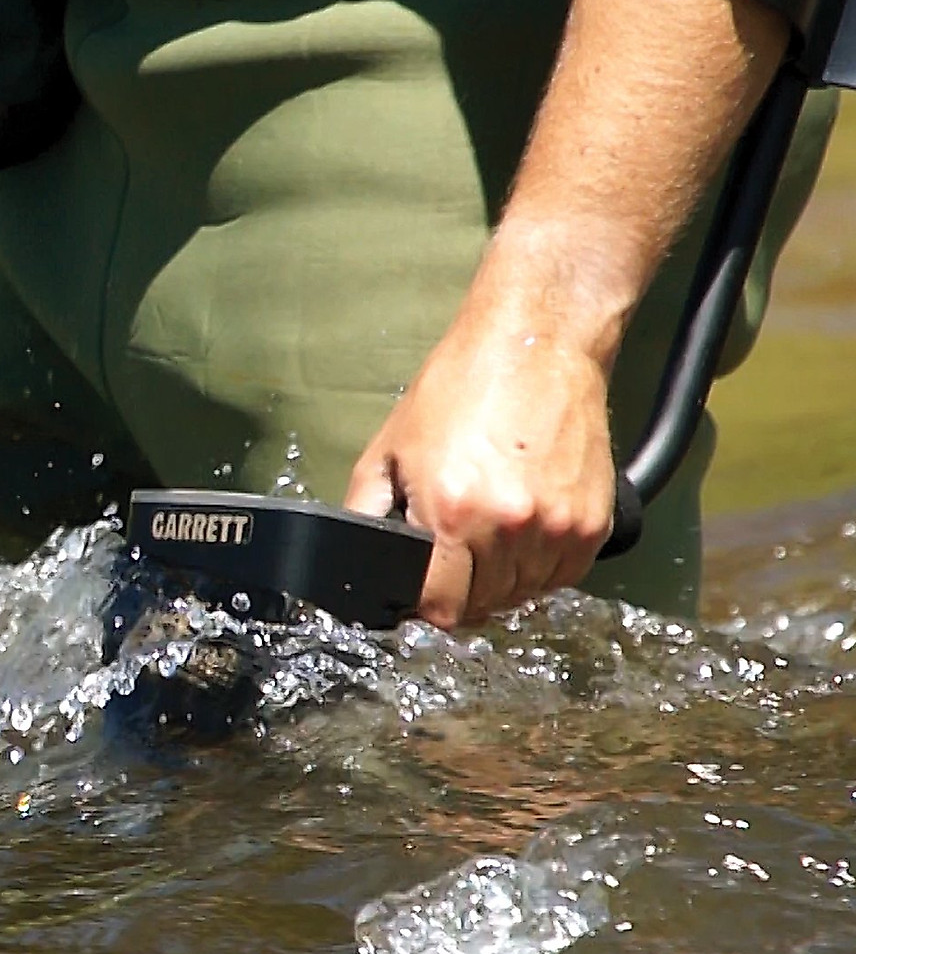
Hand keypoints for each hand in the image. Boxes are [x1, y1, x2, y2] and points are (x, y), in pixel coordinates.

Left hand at [344, 226, 617, 628]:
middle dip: (461, 591)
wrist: (538, 343)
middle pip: (483, 606)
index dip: (425, 607)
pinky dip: (540, 568)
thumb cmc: (461, 387)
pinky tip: (523, 532)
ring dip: (502, 581)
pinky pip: (562, 577)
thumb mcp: (390, 447)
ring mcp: (558, 528)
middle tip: (454, 554)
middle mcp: (510, 528)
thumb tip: (360, 561)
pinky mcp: (594, 523)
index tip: (423, 591)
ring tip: (489, 535)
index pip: (441, 609)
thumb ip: (368, 510)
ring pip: (523, 595)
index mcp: (454, 513)